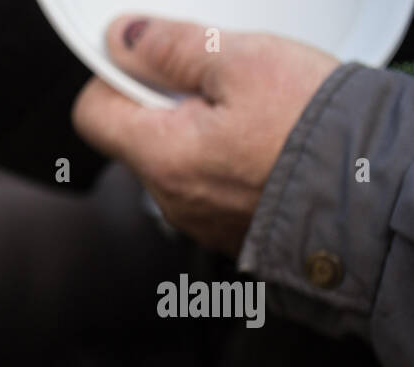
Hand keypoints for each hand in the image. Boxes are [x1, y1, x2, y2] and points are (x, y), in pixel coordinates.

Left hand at [71, 16, 338, 254]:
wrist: (373, 190)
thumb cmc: (315, 131)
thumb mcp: (244, 62)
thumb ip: (174, 49)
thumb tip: (126, 38)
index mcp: (161, 156)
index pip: (93, 115)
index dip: (114, 78)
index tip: (145, 58)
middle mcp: (170, 197)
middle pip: (136, 136)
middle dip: (164, 102)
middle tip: (215, 80)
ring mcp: (198, 218)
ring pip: (175, 161)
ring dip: (198, 131)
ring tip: (249, 112)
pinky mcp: (228, 228)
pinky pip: (208, 185)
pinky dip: (225, 159)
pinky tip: (262, 143)